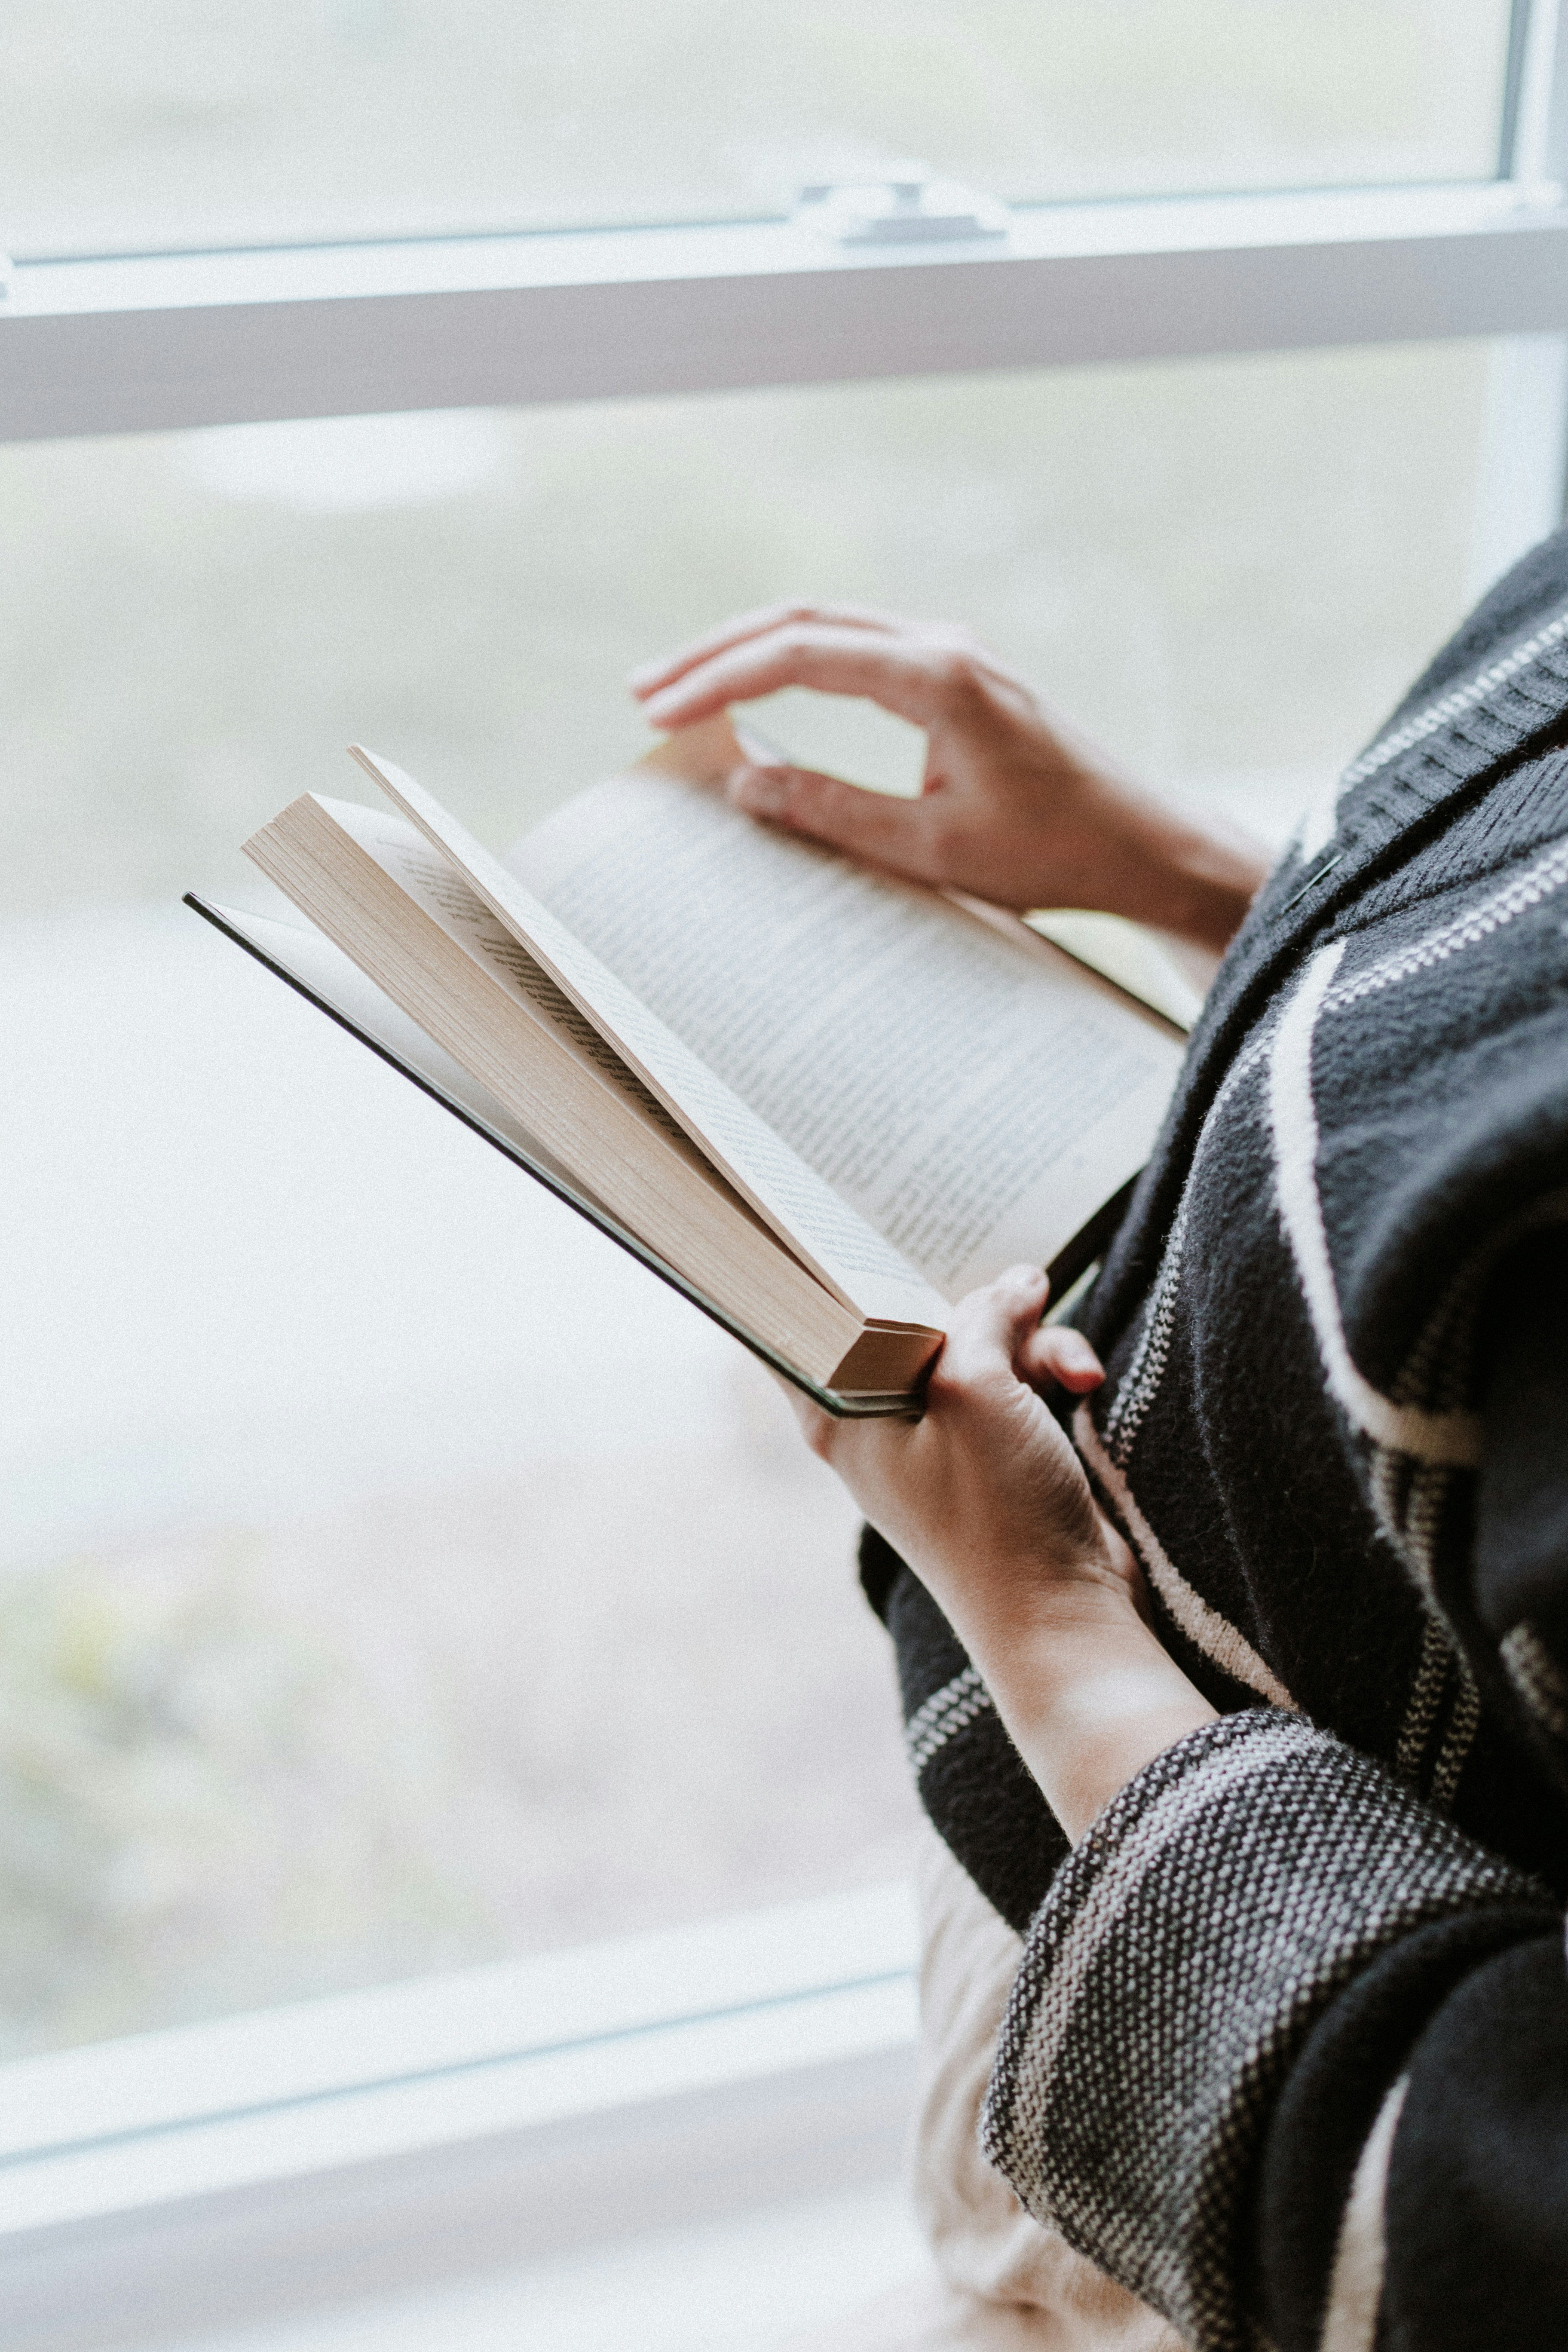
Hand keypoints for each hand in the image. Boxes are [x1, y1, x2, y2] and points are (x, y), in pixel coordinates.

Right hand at [631, 604, 1269, 953]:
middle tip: (644, 692)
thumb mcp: (932, 850)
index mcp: (938, 678)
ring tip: (681, 691)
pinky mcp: (956, 680)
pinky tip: (757, 692)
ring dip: (751, 654)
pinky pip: (858, 652)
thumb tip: (745, 782)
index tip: (661, 713)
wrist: (1142, 845)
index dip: (719, 680)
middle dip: (716, 654)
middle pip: (803, 622)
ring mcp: (952, 657)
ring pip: (828, 629)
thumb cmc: (1054, 852)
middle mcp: (943, 648)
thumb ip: (833, 811)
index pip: (801, 654)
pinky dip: (796, 664)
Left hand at [784, 1264, 1216, 1841]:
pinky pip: (1014, 1378)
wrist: (1062, 1615)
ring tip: (1073, 1372)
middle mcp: (876, 1420)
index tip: (797, 1206)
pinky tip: (1086, 1383)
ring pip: (977, 1341)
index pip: (791, 1323)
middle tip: (1019, 1298)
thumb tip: (1017, 1282)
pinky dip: (1050, 1371)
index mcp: (838, 1412)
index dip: (798, 1267)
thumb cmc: (997, 1512)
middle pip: (911, 1316)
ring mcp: (936, 1436)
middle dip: (978, 1305)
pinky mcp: (990, 1448)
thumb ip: (985, 1317)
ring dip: (1034, 1341)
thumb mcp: (979, 1388)